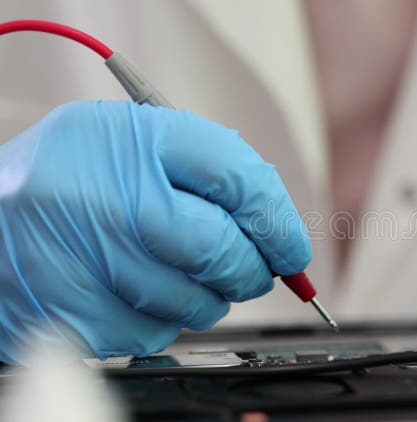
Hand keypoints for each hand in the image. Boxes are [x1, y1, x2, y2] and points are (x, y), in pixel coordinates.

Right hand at [0, 101, 310, 364]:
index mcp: (126, 136)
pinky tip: (133, 294)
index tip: (292, 248)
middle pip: (222, 248)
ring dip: (208, 298)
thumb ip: (202, 175)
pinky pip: (155, 333)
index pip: (237, 175)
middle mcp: (100, 192)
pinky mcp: (69, 313)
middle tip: (251, 270)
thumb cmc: (65, 185)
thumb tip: (278, 233)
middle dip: (252, 269)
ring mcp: (81, 257)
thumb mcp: (126, 147)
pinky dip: (163, 321)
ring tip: (176, 275)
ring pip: (195, 301)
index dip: (278, 220)